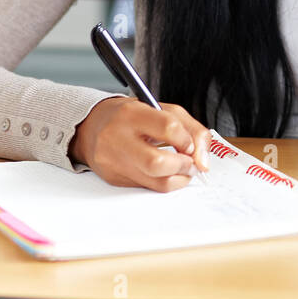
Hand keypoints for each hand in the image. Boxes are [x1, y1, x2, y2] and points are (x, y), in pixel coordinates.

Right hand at [69, 97, 212, 190]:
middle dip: (183, 166)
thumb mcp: (164, 110)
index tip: (191, 144)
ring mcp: (114, 161)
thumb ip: (191, 129)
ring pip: (155, 182)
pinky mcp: (114, 178)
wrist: (93, 127)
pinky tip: (165, 172)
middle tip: (191, 163)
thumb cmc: (133, 117)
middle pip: (157, 163)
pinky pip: (147, 187)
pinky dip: (163, 181)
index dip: (187, 139)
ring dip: (179, 178)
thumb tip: (204, 161)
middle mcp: (118, 138)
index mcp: (132, 114)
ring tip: (183, 168)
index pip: (168, 127)